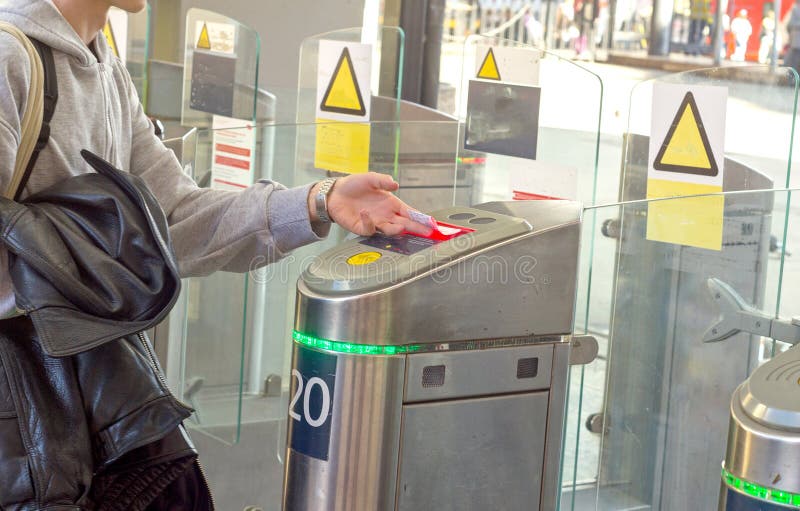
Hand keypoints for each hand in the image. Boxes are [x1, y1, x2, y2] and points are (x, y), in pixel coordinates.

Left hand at [308, 173, 433, 236]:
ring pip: (390, 230)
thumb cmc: (353, 185)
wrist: (334, 193)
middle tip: (427, 233)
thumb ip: (382, 181)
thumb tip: (395, 184)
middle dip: (417, 228)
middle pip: (405, 224)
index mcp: (391, 203)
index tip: (431, 223)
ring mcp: (375, 222)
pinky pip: (369, 229)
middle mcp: (386, 215)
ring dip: (396, 229)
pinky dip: (368, 222)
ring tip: (402, 226)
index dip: (420, 218)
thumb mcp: (370, 178)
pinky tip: (365, 213)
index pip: (410, 212)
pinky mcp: (362, 227)